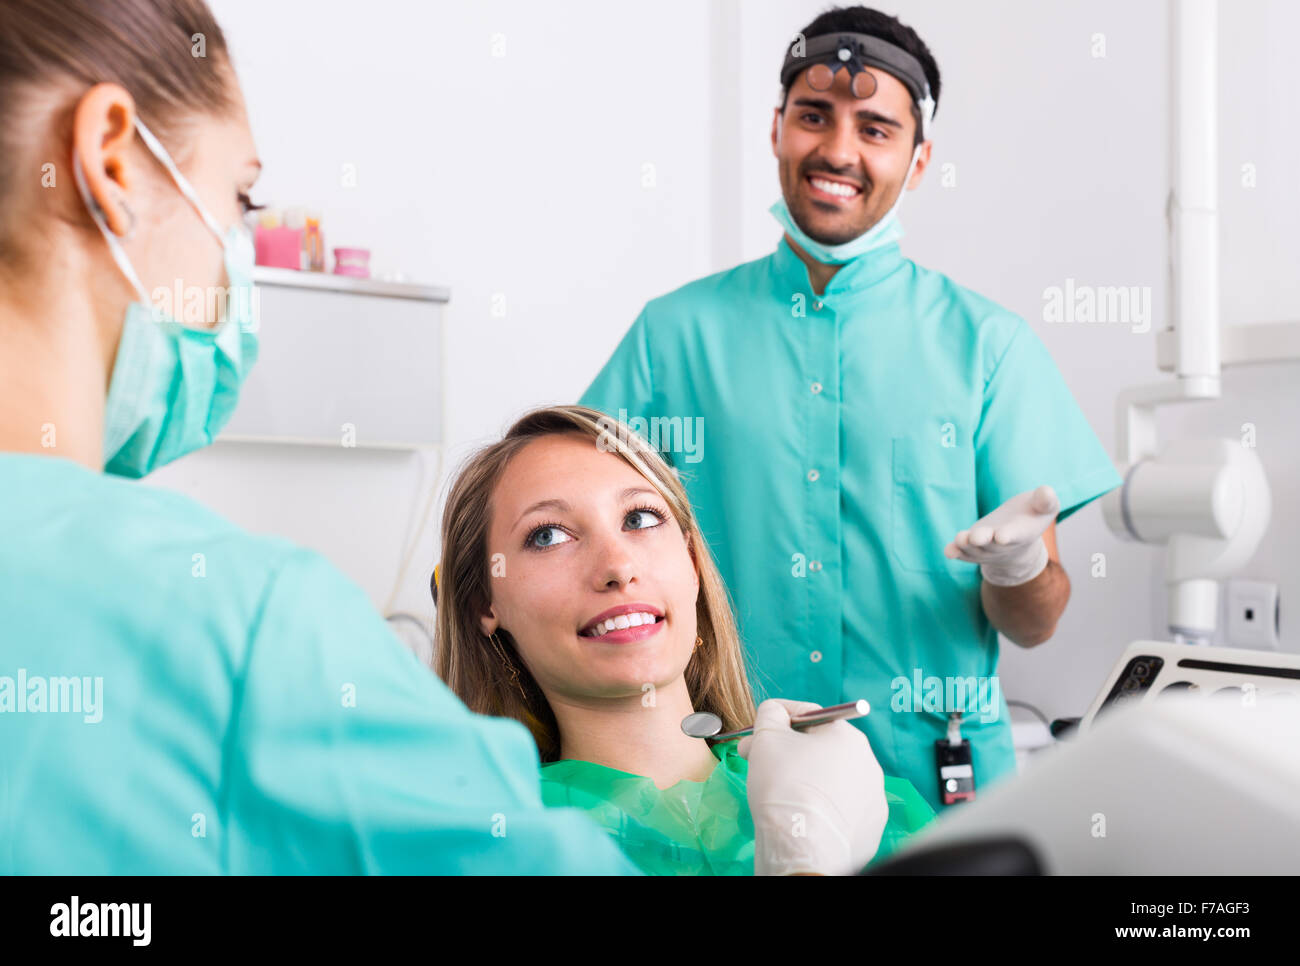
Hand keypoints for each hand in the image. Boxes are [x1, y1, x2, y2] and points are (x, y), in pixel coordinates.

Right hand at [738, 698, 886, 875]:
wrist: (802, 845)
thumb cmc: (784, 785)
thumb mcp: (766, 736)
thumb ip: (770, 713)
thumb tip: (775, 712)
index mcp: (848, 736)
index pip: (809, 717)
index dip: (778, 721)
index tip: (757, 732)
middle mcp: (868, 764)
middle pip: (821, 749)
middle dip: (788, 751)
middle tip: (758, 760)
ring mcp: (873, 799)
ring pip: (831, 779)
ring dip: (806, 778)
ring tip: (780, 791)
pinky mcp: (870, 828)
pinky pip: (841, 808)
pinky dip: (821, 806)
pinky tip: (802, 813)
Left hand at [944, 484, 1057, 586]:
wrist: (1018, 535)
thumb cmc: (1032, 515)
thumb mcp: (1044, 506)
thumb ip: (1046, 500)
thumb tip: (1046, 492)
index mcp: (1020, 533)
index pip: (1014, 535)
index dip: (1008, 536)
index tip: (1002, 537)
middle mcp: (1001, 544)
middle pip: (991, 545)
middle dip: (983, 541)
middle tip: (976, 537)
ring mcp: (985, 547)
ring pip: (974, 550)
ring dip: (966, 545)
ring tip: (960, 538)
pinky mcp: (971, 546)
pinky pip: (962, 553)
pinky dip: (955, 552)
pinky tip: (948, 551)